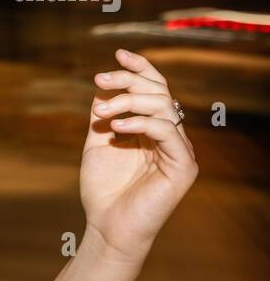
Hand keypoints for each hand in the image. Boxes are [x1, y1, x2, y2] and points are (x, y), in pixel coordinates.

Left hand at [81, 49, 198, 262]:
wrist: (107, 226)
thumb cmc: (103, 189)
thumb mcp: (96, 142)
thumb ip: (102, 115)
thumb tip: (102, 85)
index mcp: (152, 128)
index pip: (155, 88)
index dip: (140, 68)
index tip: (118, 53)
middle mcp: (170, 135)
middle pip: (160, 91)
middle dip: (130, 79)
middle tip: (100, 79)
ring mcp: (179, 150)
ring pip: (164, 107)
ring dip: (130, 101)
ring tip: (103, 112)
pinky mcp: (184, 166)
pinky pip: (168, 131)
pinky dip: (142, 123)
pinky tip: (117, 126)